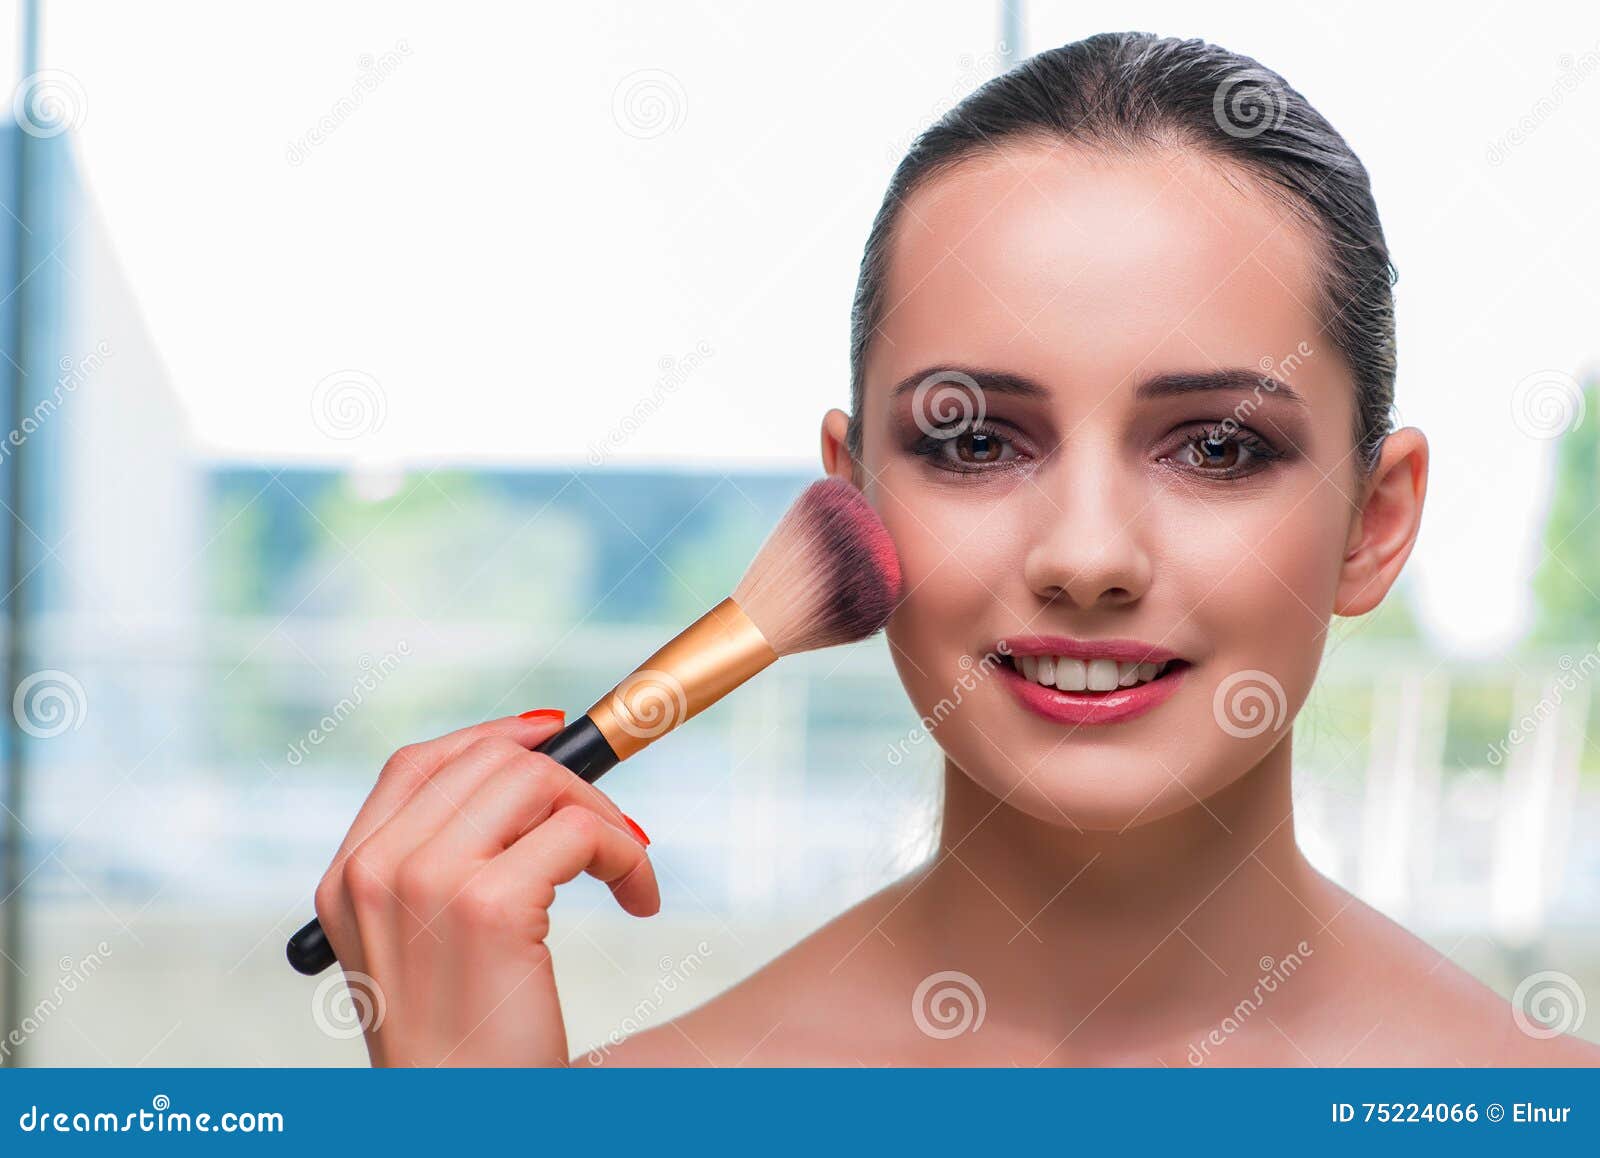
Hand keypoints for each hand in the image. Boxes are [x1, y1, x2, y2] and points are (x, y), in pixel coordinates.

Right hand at [312, 712, 657, 1065]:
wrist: (465, 1123)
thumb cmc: (466, 1048)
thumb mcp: (424, 948)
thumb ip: (444, 867)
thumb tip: (526, 774)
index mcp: (348, 880)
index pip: (417, 765)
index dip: (492, 737)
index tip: (551, 737)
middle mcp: (375, 873)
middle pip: (489, 762)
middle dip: (570, 785)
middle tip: (610, 837)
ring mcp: (427, 883)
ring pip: (539, 782)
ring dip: (606, 819)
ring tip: (628, 871)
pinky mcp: (490, 907)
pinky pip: (582, 832)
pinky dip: (629, 857)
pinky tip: (641, 900)